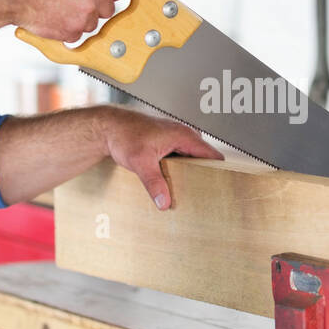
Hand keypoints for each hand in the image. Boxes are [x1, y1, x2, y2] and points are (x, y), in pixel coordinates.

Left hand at [100, 107, 223, 208]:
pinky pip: (181, 157)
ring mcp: (175, 137)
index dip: (218, 170)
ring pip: (191, 158)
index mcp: (184, 135)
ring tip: (189, 190)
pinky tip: (173, 181)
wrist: (108, 126)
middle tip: (203, 194)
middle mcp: (183, 134)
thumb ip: (154, 183)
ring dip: (190, 172)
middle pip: (203, 158)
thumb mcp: (140, 162)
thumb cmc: (124, 135)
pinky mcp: (167, 142)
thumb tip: (164, 202)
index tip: (220, 186)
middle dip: (204, 174)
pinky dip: (180, 168)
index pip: (212, 155)